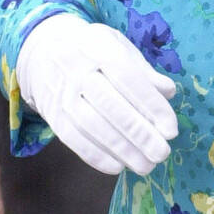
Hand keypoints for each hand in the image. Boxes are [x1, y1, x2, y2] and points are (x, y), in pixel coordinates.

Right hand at [16, 14, 177, 176]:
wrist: (42, 51)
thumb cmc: (93, 50)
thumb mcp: (119, 46)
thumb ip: (144, 70)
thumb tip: (169, 92)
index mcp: (101, 49)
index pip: (128, 79)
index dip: (151, 105)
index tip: (170, 130)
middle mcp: (79, 71)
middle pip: (111, 106)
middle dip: (139, 134)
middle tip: (162, 153)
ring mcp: (63, 94)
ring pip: (93, 126)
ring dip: (121, 150)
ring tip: (146, 166)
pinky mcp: (53, 115)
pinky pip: (74, 140)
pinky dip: (96, 156)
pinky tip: (118, 166)